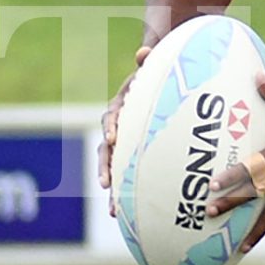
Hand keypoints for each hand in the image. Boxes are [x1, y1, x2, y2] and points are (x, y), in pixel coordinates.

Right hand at [95, 44, 151, 218]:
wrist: (156, 81)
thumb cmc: (158, 74)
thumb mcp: (154, 65)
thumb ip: (148, 59)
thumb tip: (144, 49)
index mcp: (122, 105)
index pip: (112, 116)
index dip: (111, 126)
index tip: (113, 137)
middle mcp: (117, 126)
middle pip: (107, 149)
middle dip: (106, 168)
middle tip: (106, 185)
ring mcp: (123, 142)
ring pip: (113, 167)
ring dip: (112, 189)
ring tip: (113, 211)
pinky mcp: (131, 154)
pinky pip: (126, 174)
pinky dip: (125, 194)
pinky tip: (125, 215)